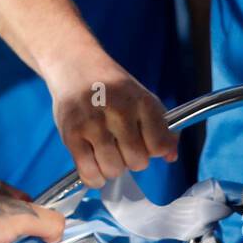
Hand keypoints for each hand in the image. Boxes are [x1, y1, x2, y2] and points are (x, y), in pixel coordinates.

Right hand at [49, 46, 178, 188]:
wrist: (75, 64)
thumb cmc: (113, 87)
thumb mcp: (142, 97)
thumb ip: (160, 127)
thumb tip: (171, 156)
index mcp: (141, 101)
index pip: (159, 145)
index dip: (154, 150)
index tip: (145, 143)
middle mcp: (119, 110)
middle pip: (137, 161)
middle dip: (132, 160)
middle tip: (123, 148)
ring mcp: (93, 123)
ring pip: (113, 169)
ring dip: (112, 168)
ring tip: (107, 154)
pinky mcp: (70, 134)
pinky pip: (89, 173)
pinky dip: (94, 177)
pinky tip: (94, 164)